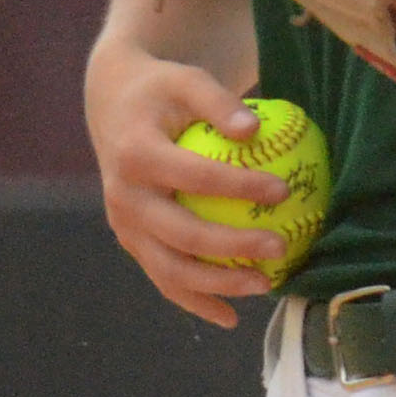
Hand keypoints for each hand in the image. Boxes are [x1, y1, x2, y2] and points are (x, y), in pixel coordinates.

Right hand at [85, 37, 298, 328]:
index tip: (283, 191)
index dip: (239, 187)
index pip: (195, 177)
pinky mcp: (131, 241)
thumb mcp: (186, 80)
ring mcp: (124, 226)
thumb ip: (218, 101)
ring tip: (265, 285)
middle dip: (233, 247)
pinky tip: (232, 316)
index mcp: (136, 155)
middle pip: (182, 233)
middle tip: (280, 247)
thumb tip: (255, 129)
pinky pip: (164, 278)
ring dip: (218, 285)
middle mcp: (124, 197)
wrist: (112, 106)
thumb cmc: (161, 91)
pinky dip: (195, 301)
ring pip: (170, 269)